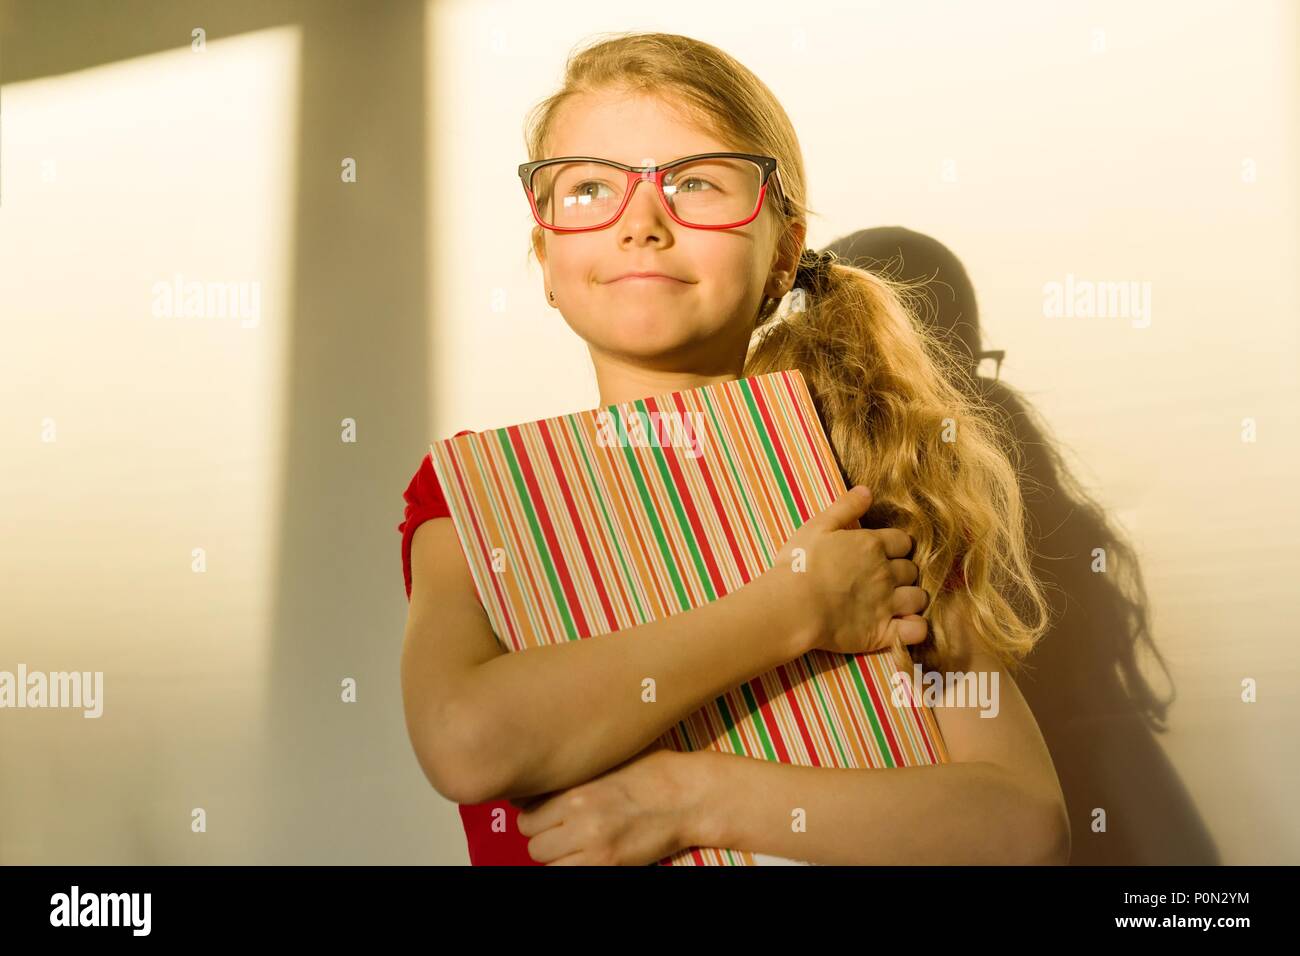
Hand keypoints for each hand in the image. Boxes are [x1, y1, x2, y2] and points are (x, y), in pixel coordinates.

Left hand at [509, 744, 695, 865]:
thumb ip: (572, 778)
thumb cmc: (653, 773)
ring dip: (556, 854)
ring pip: (548, 862)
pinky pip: (568, 873)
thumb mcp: (606, 763)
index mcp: (577, 791)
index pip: (526, 815)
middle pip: (533, 842)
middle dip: (543, 836)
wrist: (688, 797)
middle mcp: (581, 821)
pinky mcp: (610, 865)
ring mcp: (595, 848)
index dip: (533, 815)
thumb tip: (541, 783)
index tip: (544, 813)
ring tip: (575, 842)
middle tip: (561, 829)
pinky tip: (587, 854)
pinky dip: (572, 866)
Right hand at [765, 485, 928, 655]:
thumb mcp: (817, 527)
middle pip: (911, 569)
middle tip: (884, 580)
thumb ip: (845, 507)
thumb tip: (868, 490)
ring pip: (919, 598)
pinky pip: (917, 630)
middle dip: (902, 573)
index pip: (903, 542)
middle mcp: (886, 572)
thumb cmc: (798, 565)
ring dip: (911, 599)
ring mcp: (887, 603)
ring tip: (896, 604)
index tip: (883, 555)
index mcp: (872, 545)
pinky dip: (916, 629)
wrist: (793, 606)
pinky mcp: (883, 632)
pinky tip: (905, 626)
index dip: (895, 548)